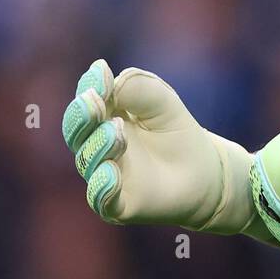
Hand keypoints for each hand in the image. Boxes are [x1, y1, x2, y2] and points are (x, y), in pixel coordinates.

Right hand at [62, 59, 259, 234]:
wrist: (202, 171)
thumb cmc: (175, 130)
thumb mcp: (162, 100)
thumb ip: (138, 87)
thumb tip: (106, 77)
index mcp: (102, 117)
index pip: (86, 100)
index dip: (91, 87)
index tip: (101, 73)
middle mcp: (95, 146)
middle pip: (77, 130)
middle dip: (82, 115)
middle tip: (94, 101)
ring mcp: (104, 175)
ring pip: (89, 161)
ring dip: (100, 144)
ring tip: (116, 130)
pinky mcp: (117, 205)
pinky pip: (101, 198)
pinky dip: (102, 186)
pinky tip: (110, 171)